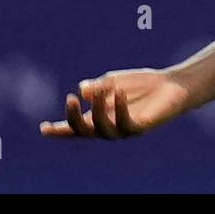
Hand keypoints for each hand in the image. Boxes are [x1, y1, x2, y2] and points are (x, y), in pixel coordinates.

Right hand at [40, 69, 191, 138]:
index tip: (43, 128)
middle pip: (84, 131)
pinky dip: (120, 109)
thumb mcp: (113, 82)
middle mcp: (109, 126)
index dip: (59, 129)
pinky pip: (126, 124)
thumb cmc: (140, 85)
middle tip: (71, 99)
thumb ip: (97, 87)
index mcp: (99, 116)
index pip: (75, 127)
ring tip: (103, 88)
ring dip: (99, 108)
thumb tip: (82, 90)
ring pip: (102, 129)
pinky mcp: (140, 128)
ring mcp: (124, 129)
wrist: (171, 86)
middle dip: (74, 118)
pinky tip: (120, 93)